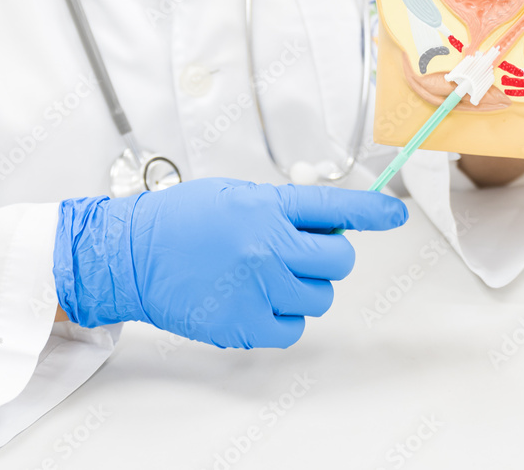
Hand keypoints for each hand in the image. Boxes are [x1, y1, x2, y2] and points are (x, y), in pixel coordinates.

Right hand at [54, 178, 407, 348]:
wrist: (128, 256)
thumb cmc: (179, 222)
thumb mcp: (236, 196)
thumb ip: (283, 208)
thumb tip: (328, 222)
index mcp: (268, 208)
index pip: (335, 207)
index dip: (372, 211)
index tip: (394, 214)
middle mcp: (269, 246)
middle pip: (340, 259)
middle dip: (328, 257)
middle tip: (299, 254)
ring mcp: (259, 288)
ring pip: (321, 296)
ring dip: (304, 288)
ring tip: (266, 278)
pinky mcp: (245, 324)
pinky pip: (294, 328)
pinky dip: (283, 318)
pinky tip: (257, 301)